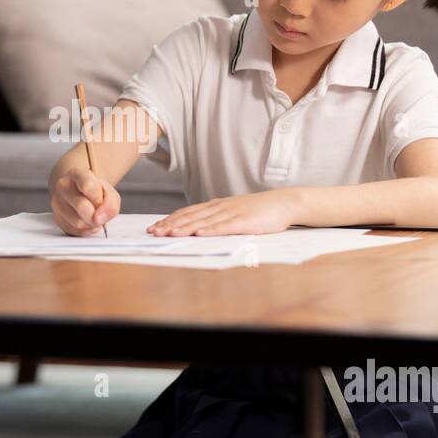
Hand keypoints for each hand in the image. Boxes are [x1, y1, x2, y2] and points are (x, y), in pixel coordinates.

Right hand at [50, 167, 120, 236]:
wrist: (82, 193)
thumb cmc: (96, 191)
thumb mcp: (109, 191)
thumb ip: (110, 203)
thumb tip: (99, 219)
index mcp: (76, 174)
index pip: (87, 186)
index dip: (99, 198)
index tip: (101, 201)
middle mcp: (63, 186)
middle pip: (81, 206)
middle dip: (96, 215)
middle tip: (99, 212)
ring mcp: (57, 203)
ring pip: (78, 222)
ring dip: (91, 224)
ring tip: (93, 216)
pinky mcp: (57, 218)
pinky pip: (75, 231)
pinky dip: (86, 230)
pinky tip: (87, 222)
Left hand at [148, 190, 297, 236]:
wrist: (283, 203)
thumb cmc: (258, 210)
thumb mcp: (233, 212)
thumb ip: (216, 218)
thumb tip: (198, 227)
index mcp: (216, 206)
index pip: (188, 212)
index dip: (170, 220)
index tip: (154, 227)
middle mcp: (220, 207)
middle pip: (191, 216)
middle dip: (170, 225)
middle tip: (153, 233)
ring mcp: (232, 213)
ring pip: (203, 221)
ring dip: (185, 228)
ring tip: (169, 234)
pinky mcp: (244, 221)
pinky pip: (224, 227)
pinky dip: (210, 230)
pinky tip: (199, 234)